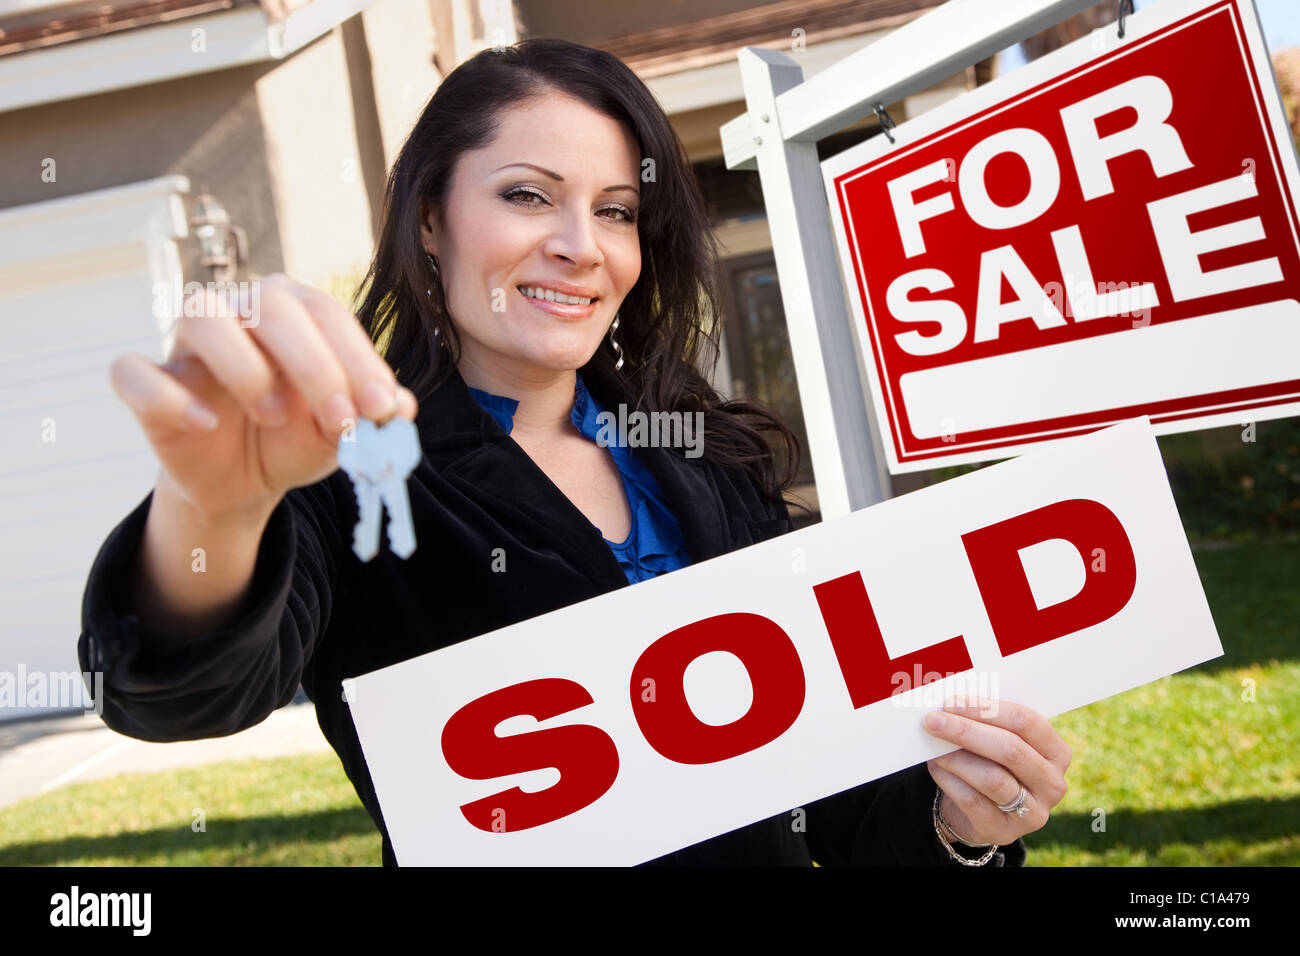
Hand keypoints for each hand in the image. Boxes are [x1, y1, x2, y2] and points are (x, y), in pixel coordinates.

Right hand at [109, 273, 418, 521]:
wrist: (245, 480)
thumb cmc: (296, 437)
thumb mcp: (340, 432)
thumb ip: (372, 416)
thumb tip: (403, 408)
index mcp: (294, 311)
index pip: (327, 314)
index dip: (359, 359)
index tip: (382, 409)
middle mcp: (240, 311)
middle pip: (271, 305)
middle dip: (315, 364)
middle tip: (342, 420)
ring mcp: (187, 345)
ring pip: (201, 316)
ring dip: (245, 366)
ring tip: (275, 415)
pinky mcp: (145, 384)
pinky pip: (134, 372)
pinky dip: (167, 396)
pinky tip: (205, 422)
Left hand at [923, 696, 1071, 847]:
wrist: (978, 811)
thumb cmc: (988, 762)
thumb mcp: (996, 740)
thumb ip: (984, 722)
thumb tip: (951, 705)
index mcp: (1057, 752)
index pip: (1027, 722)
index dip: (987, 709)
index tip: (952, 702)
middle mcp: (1052, 784)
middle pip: (1010, 750)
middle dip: (967, 731)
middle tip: (933, 720)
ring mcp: (1032, 812)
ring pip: (991, 778)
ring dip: (955, 757)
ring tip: (931, 744)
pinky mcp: (1004, 831)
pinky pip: (972, 800)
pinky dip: (948, 778)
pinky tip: (936, 766)